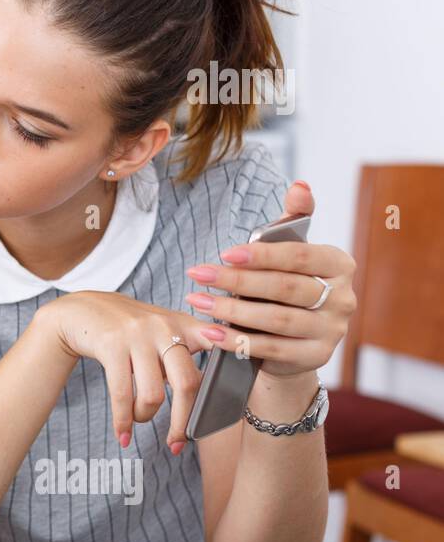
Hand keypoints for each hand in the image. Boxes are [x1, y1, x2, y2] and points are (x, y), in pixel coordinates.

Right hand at [37, 291, 220, 453]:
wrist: (81, 310)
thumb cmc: (128, 330)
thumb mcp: (162, 330)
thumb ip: (187, 354)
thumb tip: (209, 400)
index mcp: (183, 323)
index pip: (220, 342)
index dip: (237, 358)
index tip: (243, 385)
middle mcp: (163, 326)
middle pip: (188, 384)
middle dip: (184, 422)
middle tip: (179, 442)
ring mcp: (136, 335)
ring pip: (153, 394)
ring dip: (146, 417)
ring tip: (138, 419)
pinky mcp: (111, 345)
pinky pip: (122, 394)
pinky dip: (123, 422)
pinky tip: (123, 435)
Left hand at [184, 181, 356, 379]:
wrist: (295, 340)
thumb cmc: (286, 286)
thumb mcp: (290, 252)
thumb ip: (293, 220)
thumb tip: (299, 185)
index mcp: (339, 265)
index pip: (299, 257)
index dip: (262, 255)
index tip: (225, 253)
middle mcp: (343, 298)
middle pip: (284, 288)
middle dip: (236, 281)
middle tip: (199, 274)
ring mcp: (331, 330)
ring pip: (276, 320)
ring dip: (231, 311)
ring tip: (198, 301)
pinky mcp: (314, 356)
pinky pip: (271, 349)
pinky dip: (237, 341)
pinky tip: (211, 332)